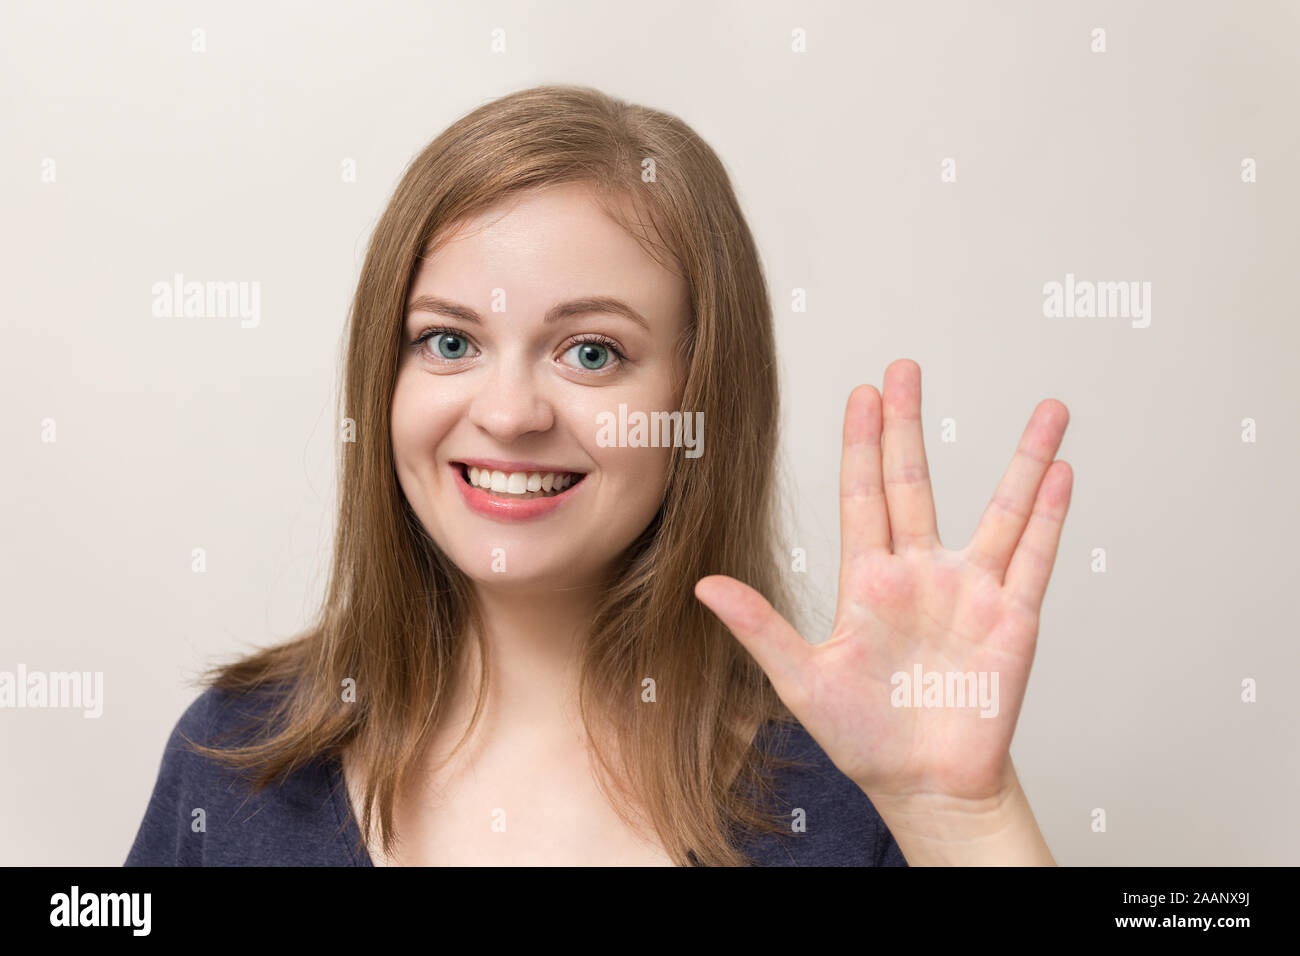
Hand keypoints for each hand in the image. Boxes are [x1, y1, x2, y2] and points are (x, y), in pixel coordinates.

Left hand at [695, 359, 1071, 811]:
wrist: (924, 786)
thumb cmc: (863, 737)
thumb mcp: (801, 680)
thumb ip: (760, 627)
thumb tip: (704, 584)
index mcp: (869, 581)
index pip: (864, 495)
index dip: (864, 443)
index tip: (864, 392)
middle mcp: (921, 573)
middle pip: (917, 482)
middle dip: (910, 424)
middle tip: (906, 367)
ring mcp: (971, 592)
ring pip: (1002, 510)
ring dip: (1024, 460)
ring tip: (1047, 411)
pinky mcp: (1013, 620)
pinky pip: (1035, 558)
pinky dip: (1050, 516)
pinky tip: (1061, 473)